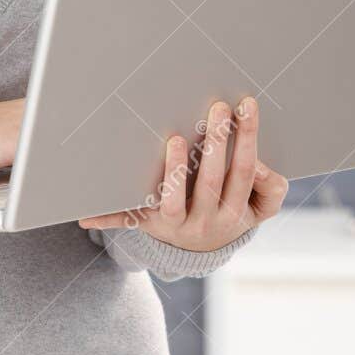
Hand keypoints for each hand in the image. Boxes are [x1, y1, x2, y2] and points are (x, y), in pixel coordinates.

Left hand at [78, 96, 287, 251]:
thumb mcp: (262, 208)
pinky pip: (128, 222)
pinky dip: (107, 217)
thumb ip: (271, 188)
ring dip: (174, 171)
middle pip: (212, 182)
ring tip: (174, 140)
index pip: (244, 171)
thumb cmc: (233, 210)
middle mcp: (207, 222)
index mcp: (236, 212)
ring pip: (173, 202)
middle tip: (216, 107)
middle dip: (217, 142)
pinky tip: (84, 215)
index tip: (246, 104)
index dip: (247, 138)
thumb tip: (259, 165)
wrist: (202, 251)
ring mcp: (175, 226)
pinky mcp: (149, 225)